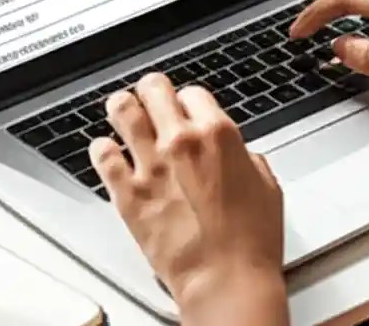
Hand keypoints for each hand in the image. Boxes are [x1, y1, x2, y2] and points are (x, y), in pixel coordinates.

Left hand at [90, 75, 287, 325]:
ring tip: (124, 114)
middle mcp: (181, 141)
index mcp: (218, 134)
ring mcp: (150, 165)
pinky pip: (102, 154)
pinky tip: (109, 152)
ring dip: (123, 109)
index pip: (192, 92)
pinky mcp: (127, 193)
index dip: (190, 102)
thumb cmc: (249, 242)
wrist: (225, 280)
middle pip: (153, 88)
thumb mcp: (266, 186)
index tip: (187, 112)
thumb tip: (235, 155)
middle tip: (152, 100)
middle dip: (153, 92)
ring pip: (122, 109)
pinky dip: (103, 149)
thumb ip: (244, 159)